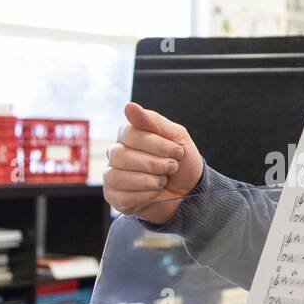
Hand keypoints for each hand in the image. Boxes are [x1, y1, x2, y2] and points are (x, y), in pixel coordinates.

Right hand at [103, 102, 203, 224]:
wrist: (191, 192)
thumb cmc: (182, 163)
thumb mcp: (177, 137)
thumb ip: (154, 121)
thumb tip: (128, 106)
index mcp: (129, 135)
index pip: (129, 133)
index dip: (155, 144)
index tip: (178, 152)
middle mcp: (116, 153)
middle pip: (120, 155)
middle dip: (153, 163)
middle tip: (172, 167)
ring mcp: (112, 175)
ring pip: (116, 176)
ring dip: (148, 180)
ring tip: (163, 181)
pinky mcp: (114, 197)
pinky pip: (120, 196)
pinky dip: (144, 196)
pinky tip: (154, 193)